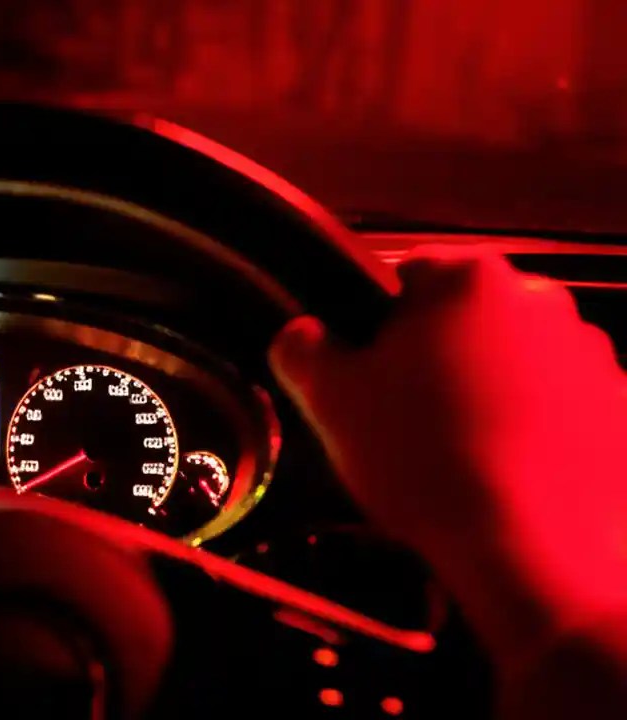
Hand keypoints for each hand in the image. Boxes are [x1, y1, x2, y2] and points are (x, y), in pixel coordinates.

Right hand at [269, 249, 626, 663]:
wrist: (532, 552)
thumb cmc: (424, 460)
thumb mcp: (330, 401)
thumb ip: (302, 348)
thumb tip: (302, 333)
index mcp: (470, 278)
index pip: (403, 277)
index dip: (373, 328)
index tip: (365, 381)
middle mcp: (543, 300)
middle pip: (463, 320)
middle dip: (434, 359)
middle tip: (403, 423)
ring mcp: (593, 357)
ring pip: (512, 363)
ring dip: (485, 393)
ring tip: (456, 456)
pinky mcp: (620, 413)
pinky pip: (557, 408)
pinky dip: (532, 430)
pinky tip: (504, 474)